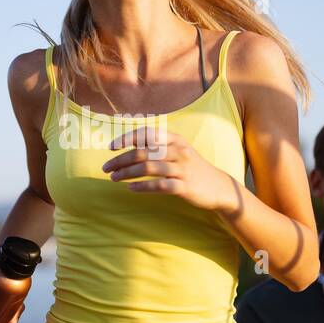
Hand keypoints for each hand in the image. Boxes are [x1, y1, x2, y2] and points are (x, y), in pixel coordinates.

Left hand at [102, 125, 235, 212]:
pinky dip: (142, 187)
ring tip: (114, 178)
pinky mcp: (185, 187)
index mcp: (175, 139)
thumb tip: (130, 146)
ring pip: (149, 168)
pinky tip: (131, 188)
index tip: (111, 147)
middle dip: (120, 160)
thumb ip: (158, 147)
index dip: (126, 138)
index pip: (146, 133)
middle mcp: (179, 151)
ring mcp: (182, 169)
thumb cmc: (191, 168)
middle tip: (106, 168)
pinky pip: (159, 185)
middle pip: (143, 152)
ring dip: (127, 173)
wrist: (218, 187)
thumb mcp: (178, 151)